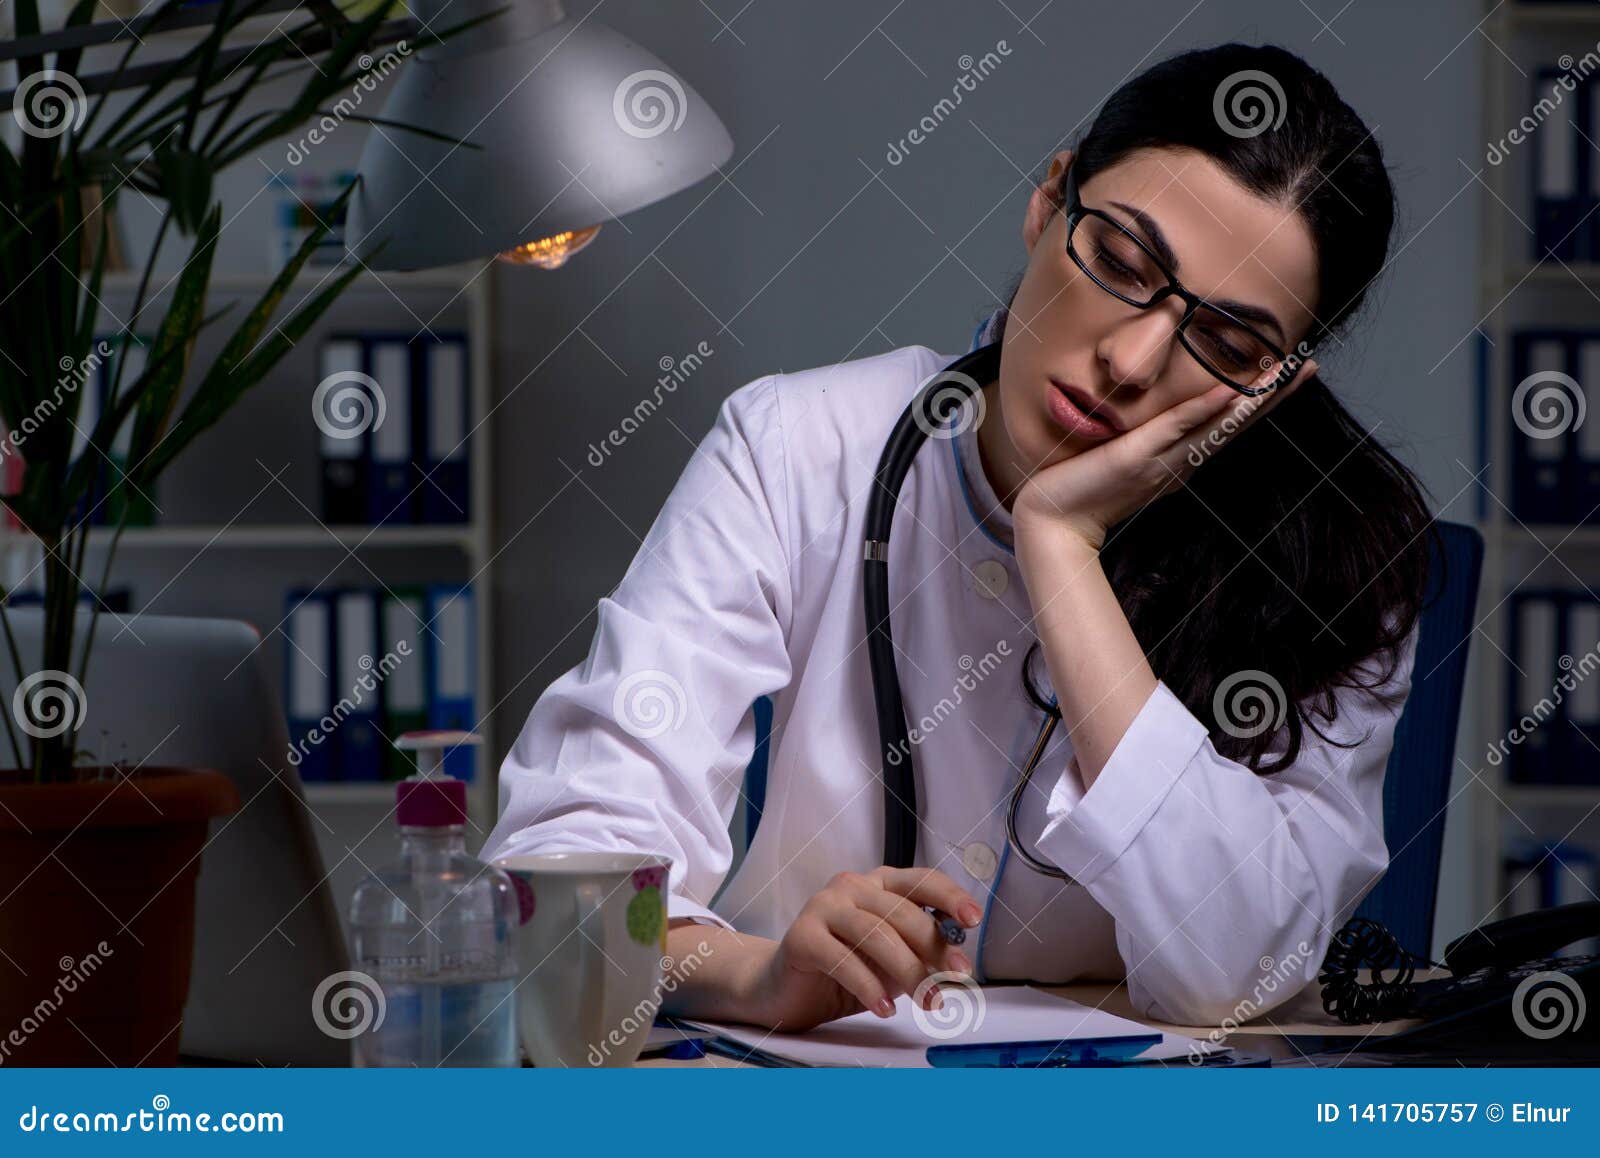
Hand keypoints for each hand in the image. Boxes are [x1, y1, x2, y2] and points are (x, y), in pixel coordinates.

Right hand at [743, 866, 982, 1031]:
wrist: (781, 988)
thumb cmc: (841, 970)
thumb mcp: (890, 960)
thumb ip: (920, 951)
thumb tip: (960, 959)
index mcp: (878, 884)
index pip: (921, 880)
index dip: (950, 897)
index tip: (974, 918)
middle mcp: (851, 887)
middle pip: (902, 912)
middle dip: (935, 948)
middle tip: (956, 979)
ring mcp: (823, 907)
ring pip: (877, 935)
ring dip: (909, 973)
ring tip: (928, 1001)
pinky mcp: (802, 936)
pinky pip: (843, 960)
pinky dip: (869, 987)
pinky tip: (885, 1008)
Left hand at [1013, 360, 1314, 552]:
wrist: (1052, 526)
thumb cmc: (1080, 492)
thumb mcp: (1121, 464)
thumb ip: (1143, 447)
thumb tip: (1155, 432)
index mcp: (1177, 463)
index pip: (1226, 426)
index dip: (1259, 403)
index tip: (1289, 374)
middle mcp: (1178, 463)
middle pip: (1235, 424)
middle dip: (1272, 396)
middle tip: (1307, 367)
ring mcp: (1161, 461)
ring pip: (1216, 426)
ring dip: (1252, 400)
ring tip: (1284, 374)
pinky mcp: (1137, 458)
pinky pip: (1175, 429)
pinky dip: (1202, 411)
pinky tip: (1230, 393)